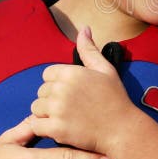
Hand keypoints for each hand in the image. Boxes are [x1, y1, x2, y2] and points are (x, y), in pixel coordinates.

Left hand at [30, 27, 136, 155]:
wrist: (121, 129)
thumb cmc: (115, 98)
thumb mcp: (105, 69)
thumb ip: (89, 50)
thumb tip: (84, 29)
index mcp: (72, 72)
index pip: (47, 74)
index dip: (58, 84)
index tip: (72, 93)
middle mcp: (62, 89)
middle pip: (41, 91)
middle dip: (52, 99)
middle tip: (72, 107)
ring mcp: (57, 109)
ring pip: (36, 108)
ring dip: (46, 114)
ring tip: (66, 118)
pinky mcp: (55, 129)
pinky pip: (36, 126)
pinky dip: (44, 129)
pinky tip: (60, 129)